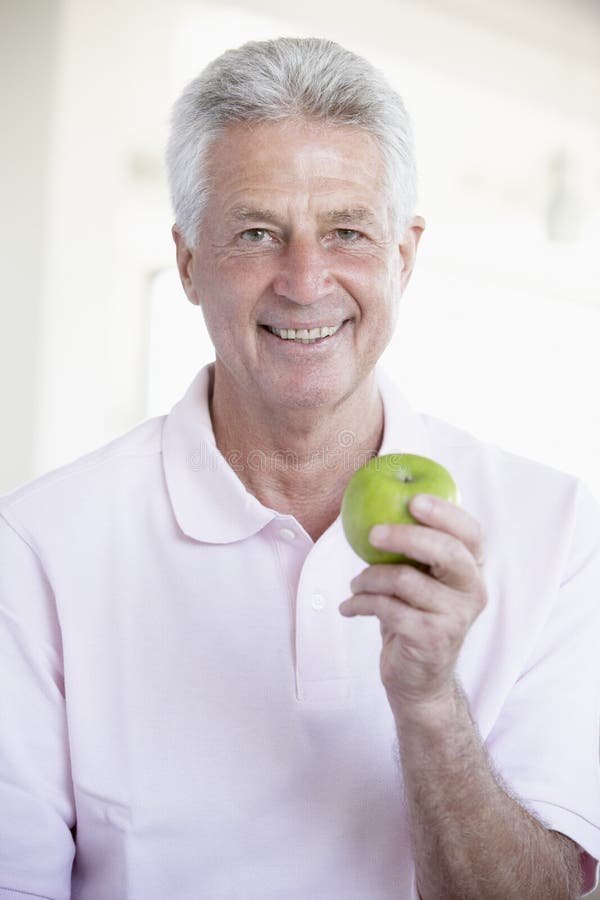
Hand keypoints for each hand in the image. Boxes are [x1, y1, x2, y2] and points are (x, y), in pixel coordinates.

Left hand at [339, 494, 486, 713]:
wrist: (419, 680)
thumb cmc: (415, 616)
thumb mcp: (421, 580)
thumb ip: (414, 549)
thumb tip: (378, 500)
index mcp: (473, 570)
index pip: (471, 533)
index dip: (446, 513)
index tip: (413, 499)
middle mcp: (473, 592)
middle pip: (446, 551)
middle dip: (406, 536)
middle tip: (373, 533)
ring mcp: (456, 617)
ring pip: (405, 580)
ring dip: (369, 578)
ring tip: (356, 583)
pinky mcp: (433, 639)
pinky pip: (388, 608)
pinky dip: (361, 602)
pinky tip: (349, 606)